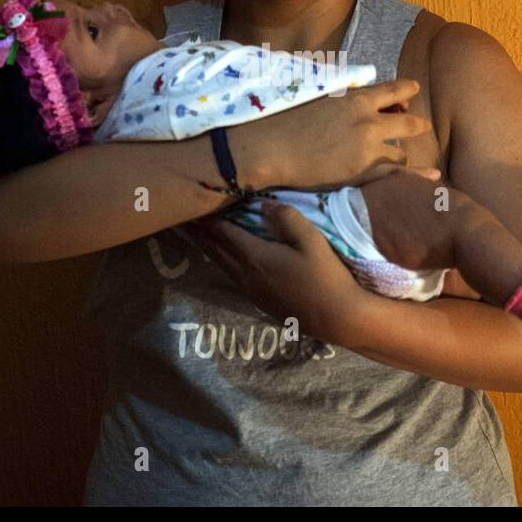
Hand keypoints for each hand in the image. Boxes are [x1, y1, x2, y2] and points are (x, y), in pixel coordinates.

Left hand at [182, 201, 373, 345]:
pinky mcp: (259, 300)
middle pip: (215, 249)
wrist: (338, 318)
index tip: (193, 204)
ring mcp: (251, 290)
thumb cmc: (327, 276)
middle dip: (199, 232)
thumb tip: (263, 203)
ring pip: (221, 264)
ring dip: (207, 248)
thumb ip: (286, 217)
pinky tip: (222, 258)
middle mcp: (246, 274)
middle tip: (183, 217)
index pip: (222, 232)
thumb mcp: (312, 240)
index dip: (206, 218)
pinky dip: (220, 261)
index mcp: (255, 256)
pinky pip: (231, 275)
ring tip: (195, 235)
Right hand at [232, 78, 439, 190]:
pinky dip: (416, 176)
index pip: (393, 89)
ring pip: (401, 152)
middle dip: (418, 125)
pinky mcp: (362, 173)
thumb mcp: (317, 95)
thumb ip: (340, 94)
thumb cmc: (284, 119)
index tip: (414, 90)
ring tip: (406, 160)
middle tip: (423, 127)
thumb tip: (352, 91)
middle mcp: (368, 121)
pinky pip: (397, 176)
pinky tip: (432, 178)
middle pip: (409, 123)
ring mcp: (368, 149)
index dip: (407, 89)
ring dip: (403, 155)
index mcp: (356, 99)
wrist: (270, 147)